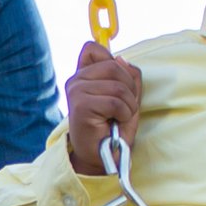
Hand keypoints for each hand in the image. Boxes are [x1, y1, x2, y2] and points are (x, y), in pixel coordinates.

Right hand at [66, 40, 141, 176]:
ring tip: (120, 118)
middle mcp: (75, 80)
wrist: (102, 157)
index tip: (118, 85)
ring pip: (118, 86)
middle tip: (125, 107)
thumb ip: (127, 75)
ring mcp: (76, 92)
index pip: (92, 48)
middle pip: (114, 65)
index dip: (113, 62)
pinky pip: (115, 102)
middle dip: (130, 88)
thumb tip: (121, 59)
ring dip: (129, 105)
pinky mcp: (80, 106)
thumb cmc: (114, 127)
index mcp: (83, 74)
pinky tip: (117, 124)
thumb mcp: (127, 96)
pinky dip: (125, 114)